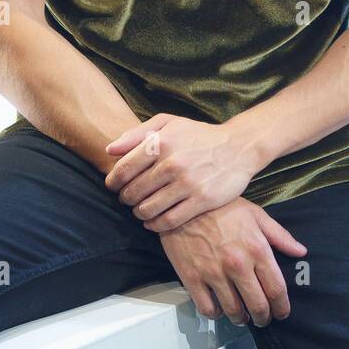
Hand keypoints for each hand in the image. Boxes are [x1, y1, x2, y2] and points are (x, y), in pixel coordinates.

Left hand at [103, 113, 259, 231]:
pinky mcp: (201, 201)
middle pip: (134, 191)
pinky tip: (152, 222)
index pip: (124, 169)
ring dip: (139, 213)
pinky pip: (169, 220)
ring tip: (139, 210)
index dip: (113, 181)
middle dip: (125, 198)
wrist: (238, 147)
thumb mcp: (169, 123)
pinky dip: (155, 225)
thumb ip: (137, 134)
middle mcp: (172, 163)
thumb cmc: (198, 135)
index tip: (113, 186)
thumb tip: (109, 150)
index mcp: (161, 142)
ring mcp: (188, 184)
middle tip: (127, 199)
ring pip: (149, 209)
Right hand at [156, 197, 307, 326]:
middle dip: (264, 317)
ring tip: (242, 315)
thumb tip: (301, 251)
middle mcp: (237, 264)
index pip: (276, 289)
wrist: (183, 202)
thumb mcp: (255, 214)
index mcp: (257, 249)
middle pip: (258, 305)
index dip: (282, 307)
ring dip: (241, 318)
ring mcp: (213, 273)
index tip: (282, 312)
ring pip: (233, 311)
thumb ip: (280, 235)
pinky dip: (216, 314)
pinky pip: (207, 308)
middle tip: (263, 318)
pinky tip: (219, 308)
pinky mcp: (192, 278)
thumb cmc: (220, 207)